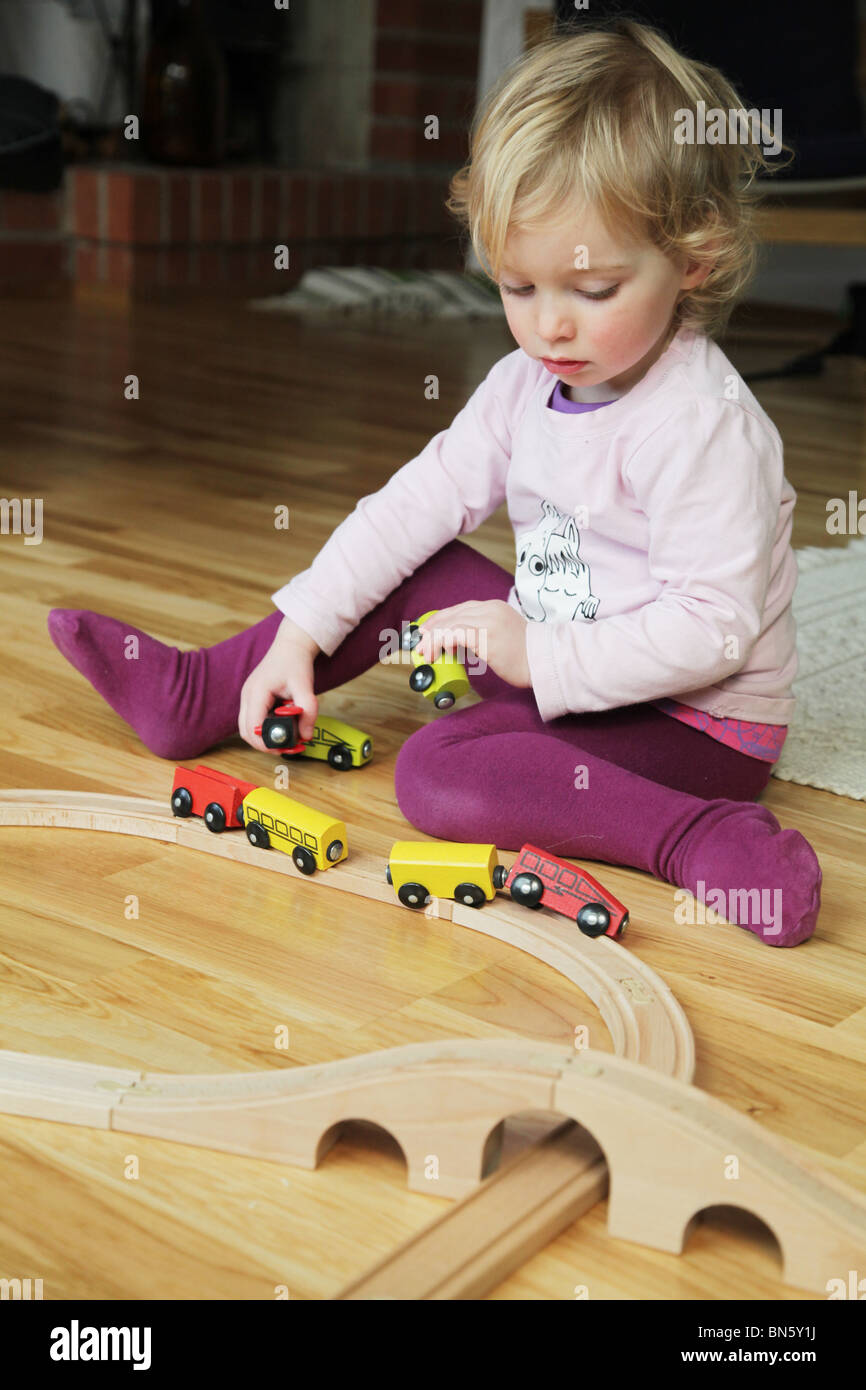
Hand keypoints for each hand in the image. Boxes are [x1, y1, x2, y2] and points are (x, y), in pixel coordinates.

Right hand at [238, 615, 319, 750]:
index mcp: (257, 692)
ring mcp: (247, 697)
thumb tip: (305, 736)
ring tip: (285, 740)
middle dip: (264, 744)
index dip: (266, 742)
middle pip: (246, 732)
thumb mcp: (305, 687)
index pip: (253, 726)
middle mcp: (247, 696)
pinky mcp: (252, 699)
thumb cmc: (295, 662)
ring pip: (247, 728)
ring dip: (263, 738)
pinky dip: (264, 729)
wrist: (291, 645)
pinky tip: (281, 729)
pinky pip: (252, 721)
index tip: (284, 748)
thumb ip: (307, 712)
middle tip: (286, 748)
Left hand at [416, 600, 530, 688]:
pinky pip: (454, 634)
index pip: (459, 609)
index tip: (428, 634)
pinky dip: (440, 643)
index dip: (440, 621)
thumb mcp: (503, 636)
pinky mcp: (485, 634)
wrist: (546, 661)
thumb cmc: (526, 656)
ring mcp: (488, 620)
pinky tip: (436, 653)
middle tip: (420, 645)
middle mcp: (489, 609)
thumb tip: (459, 644)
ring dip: (433, 639)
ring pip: (449, 624)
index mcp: (494, 607)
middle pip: (451, 615)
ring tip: (425, 654)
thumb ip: (484, 633)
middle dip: (432, 630)